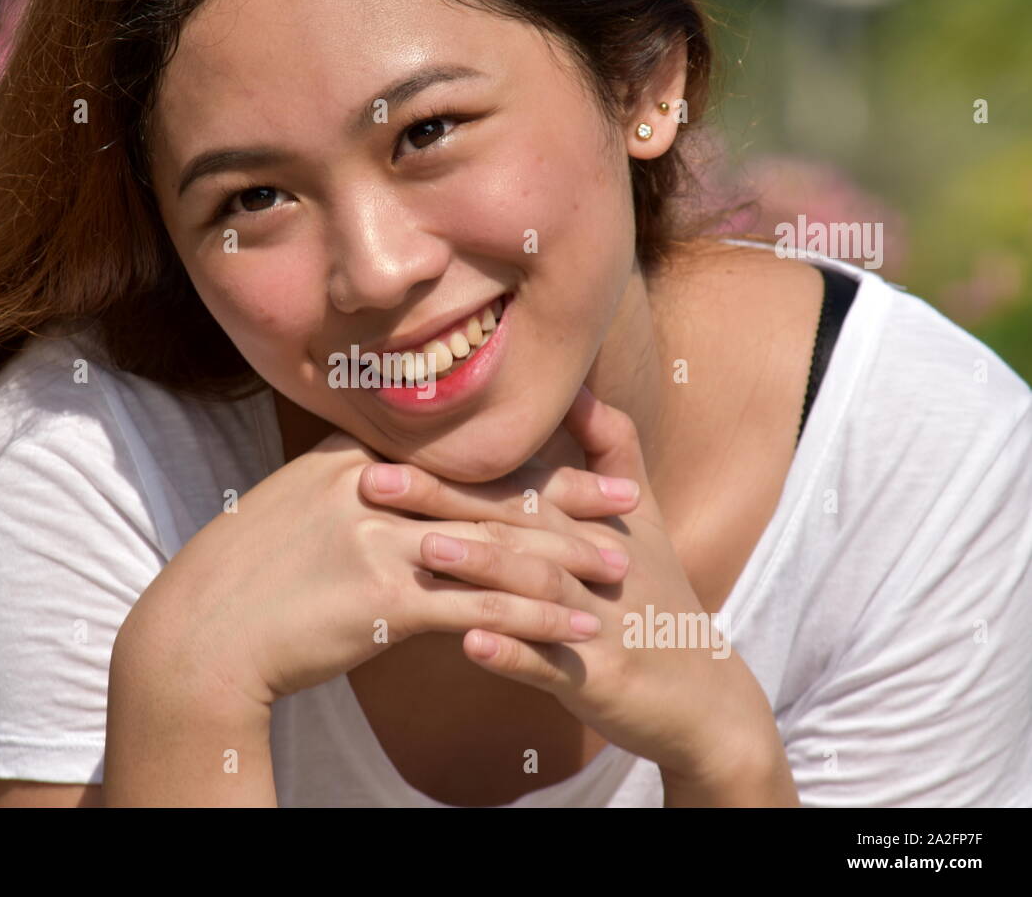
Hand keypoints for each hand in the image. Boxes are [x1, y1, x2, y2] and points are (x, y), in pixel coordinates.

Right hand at [115, 428, 635, 711]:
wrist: (196, 637)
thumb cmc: (242, 579)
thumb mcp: (291, 511)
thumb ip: (346, 491)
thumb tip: (388, 487)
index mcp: (350, 461)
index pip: (456, 457)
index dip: (523, 457)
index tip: (576, 456)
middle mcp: (370, 490)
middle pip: (487, 490)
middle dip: (565, 496)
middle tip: (627, 499)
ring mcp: (377, 541)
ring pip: (495, 548)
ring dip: (565, 560)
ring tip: (619, 569)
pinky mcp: (383, 601)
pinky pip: (480, 609)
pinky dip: (536, 619)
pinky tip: (577, 629)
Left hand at [362, 384, 794, 795]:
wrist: (703, 696)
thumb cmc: (654, 598)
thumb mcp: (638, 519)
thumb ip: (611, 447)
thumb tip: (576, 383)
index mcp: (591, 520)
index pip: (518, 479)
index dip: (458, 459)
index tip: (388, 440)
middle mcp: (595, 560)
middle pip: (517, 521)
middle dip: (446, 499)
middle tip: (375, 483)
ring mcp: (598, 619)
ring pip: (536, 585)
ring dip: (483, 566)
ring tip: (427, 551)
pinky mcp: (603, 676)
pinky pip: (552, 665)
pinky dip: (513, 655)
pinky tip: (470, 644)